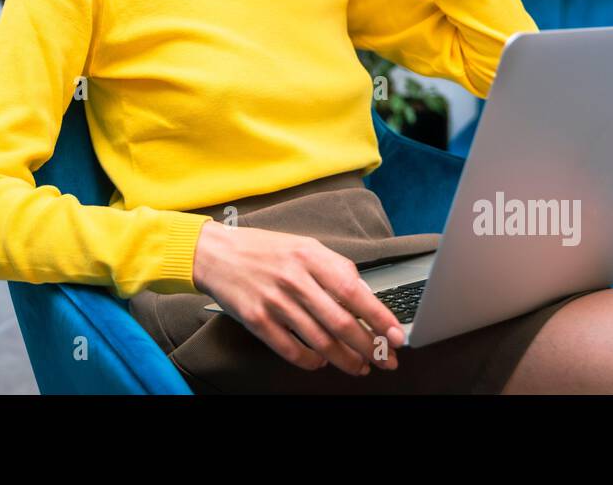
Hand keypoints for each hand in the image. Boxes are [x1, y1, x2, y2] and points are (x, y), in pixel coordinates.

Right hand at [191, 220, 404, 374]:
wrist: (216, 253)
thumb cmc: (263, 249)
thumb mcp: (304, 245)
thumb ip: (334, 268)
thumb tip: (365, 295)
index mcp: (310, 256)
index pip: (354, 292)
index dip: (379, 317)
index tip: (396, 336)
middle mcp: (294, 278)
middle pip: (341, 322)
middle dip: (369, 347)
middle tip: (384, 360)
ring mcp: (275, 301)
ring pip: (320, 341)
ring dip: (344, 359)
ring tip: (359, 366)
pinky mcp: (257, 319)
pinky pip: (290, 349)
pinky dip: (310, 361)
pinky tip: (320, 362)